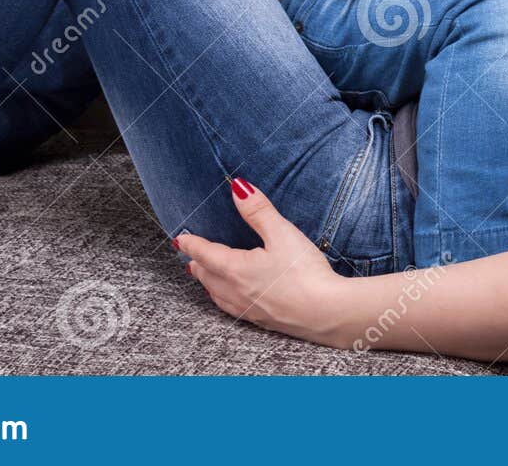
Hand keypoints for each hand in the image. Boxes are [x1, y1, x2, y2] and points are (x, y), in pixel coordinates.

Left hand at [176, 178, 347, 346]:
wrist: (326, 312)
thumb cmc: (305, 273)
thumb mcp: (282, 233)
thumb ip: (258, 210)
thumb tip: (238, 188)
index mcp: (235, 269)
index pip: (205, 253)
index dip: (192, 244)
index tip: (181, 239)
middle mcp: (235, 291)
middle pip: (206, 276)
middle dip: (197, 263)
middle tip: (190, 254)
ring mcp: (247, 309)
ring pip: (216, 294)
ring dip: (207, 281)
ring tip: (204, 274)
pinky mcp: (260, 319)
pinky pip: (230, 307)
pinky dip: (222, 297)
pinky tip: (231, 297)